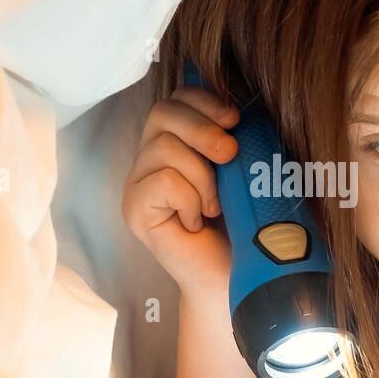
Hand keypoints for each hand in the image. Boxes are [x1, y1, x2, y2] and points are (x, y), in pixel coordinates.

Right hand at [121, 86, 238, 293]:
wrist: (235, 278)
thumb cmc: (244, 226)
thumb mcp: (245, 172)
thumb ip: (237, 139)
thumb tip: (241, 111)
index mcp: (176, 143)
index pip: (176, 99)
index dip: (204, 101)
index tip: (236, 119)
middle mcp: (150, 160)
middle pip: (163, 113)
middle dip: (202, 129)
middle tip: (230, 155)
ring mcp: (137, 184)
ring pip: (165, 148)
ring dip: (202, 175)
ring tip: (215, 206)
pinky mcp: (133, 209)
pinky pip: (162, 181)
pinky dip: (190, 199)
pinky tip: (196, 222)